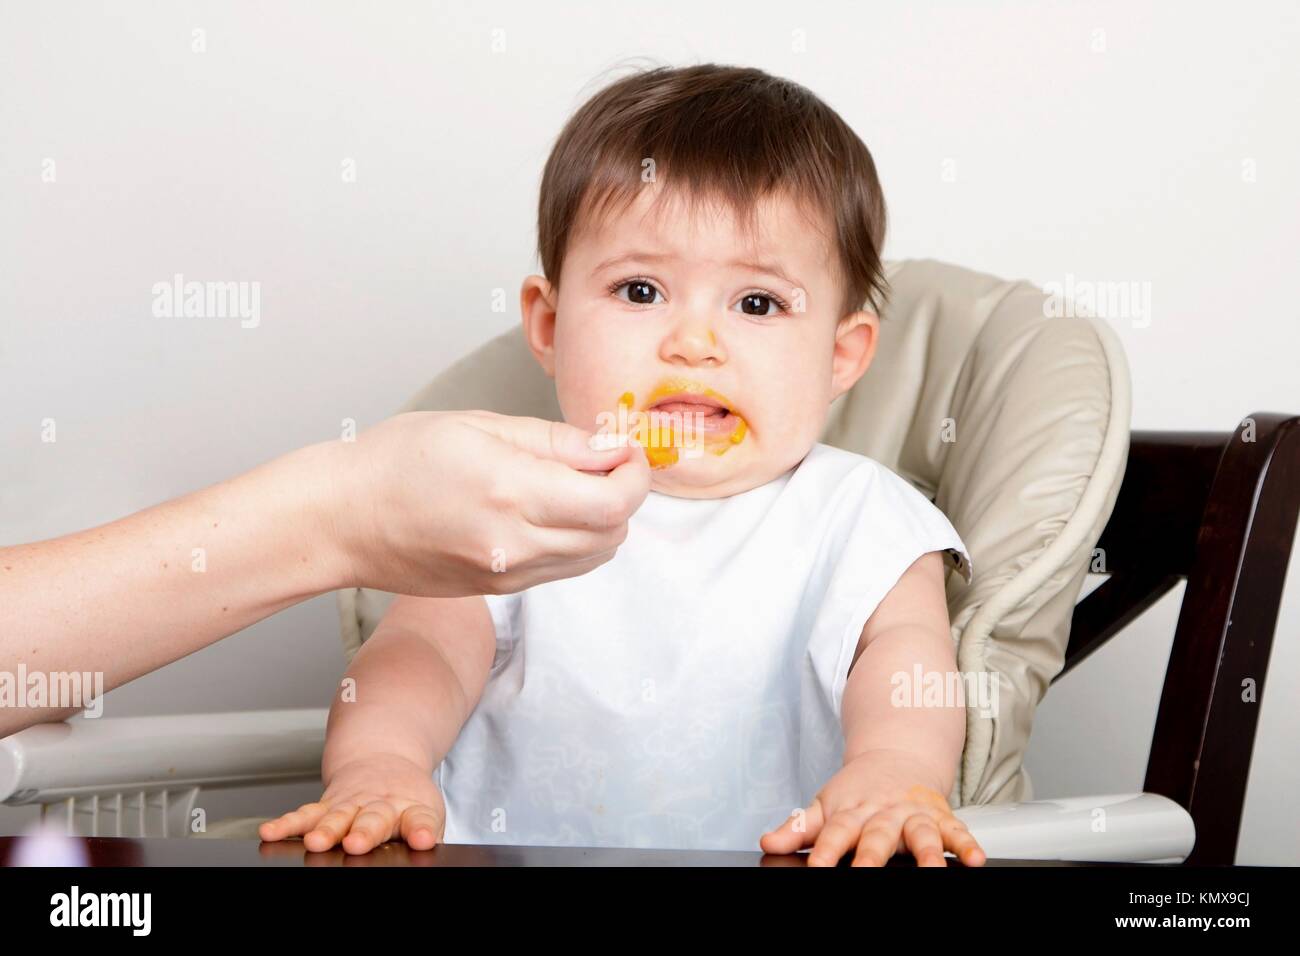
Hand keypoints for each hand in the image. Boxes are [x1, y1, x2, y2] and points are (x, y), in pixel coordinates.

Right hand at [258, 754, 446, 854]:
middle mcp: (379, 805)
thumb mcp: (426, 813)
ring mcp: (351, 805)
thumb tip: (426, 852)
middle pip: (372, 820)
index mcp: (410, 809)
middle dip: (363, 833)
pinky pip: (305, 815)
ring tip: (316, 841)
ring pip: (335, 817)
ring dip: (325, 830)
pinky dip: (287, 824)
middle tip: (357, 843)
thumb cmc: (406, 798)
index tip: (422, 838)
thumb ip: (425, 833)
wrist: (383, 761)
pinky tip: (271, 831)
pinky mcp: (326, 806)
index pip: (419, 820)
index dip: (420, 829)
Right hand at [327, 409, 650, 597]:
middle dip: (624, 494)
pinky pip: (563, 569)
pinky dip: (576, 540)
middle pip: (614, 533)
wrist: (340, 520)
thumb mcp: (478, 426)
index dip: (635, 474)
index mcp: (512, 493)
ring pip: (595, 556)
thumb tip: (609, 448)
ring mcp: (508, 575)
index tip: (625, 450)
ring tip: (574, 484)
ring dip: (604, 520)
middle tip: (604, 461)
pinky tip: (549, 510)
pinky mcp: (499, 589)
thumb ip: (554, 441)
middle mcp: (516, 544)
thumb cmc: (395, 462)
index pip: (615, 502)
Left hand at [759, 748, 986, 866]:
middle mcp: (884, 813)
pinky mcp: (941, 816)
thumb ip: (798, 827)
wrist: (897, 754)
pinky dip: (968, 844)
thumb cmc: (858, 789)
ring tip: (932, 871)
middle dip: (871, 857)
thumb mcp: (825, 804)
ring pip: (921, 834)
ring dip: (928, 853)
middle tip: (864, 874)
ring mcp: (914, 814)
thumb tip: (768, 844)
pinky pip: (957, 830)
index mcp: (852, 811)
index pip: (835, 833)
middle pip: (877, 836)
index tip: (817, 870)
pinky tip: (975, 859)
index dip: (824, 852)